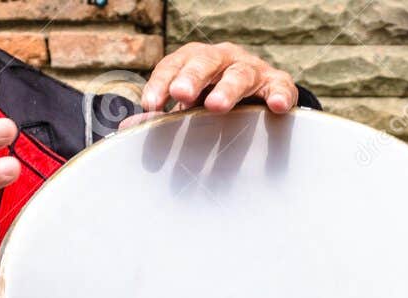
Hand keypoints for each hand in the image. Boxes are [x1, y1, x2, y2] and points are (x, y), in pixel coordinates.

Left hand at [140, 42, 297, 114]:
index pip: (174, 65)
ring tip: (217, 106)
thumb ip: (163, 114)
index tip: (151, 105)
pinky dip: (278, 96)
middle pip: (205, 62)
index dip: (161, 83)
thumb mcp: (190, 104)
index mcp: (196, 60)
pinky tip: (277, 107)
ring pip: (239, 74)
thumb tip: (128, 129)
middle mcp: (223, 59)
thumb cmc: (216, 98)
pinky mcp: (277, 84)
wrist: (259, 95)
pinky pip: (279, 88)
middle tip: (181, 94)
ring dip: (228, 89)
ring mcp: (252, 69)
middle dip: (192, 77)